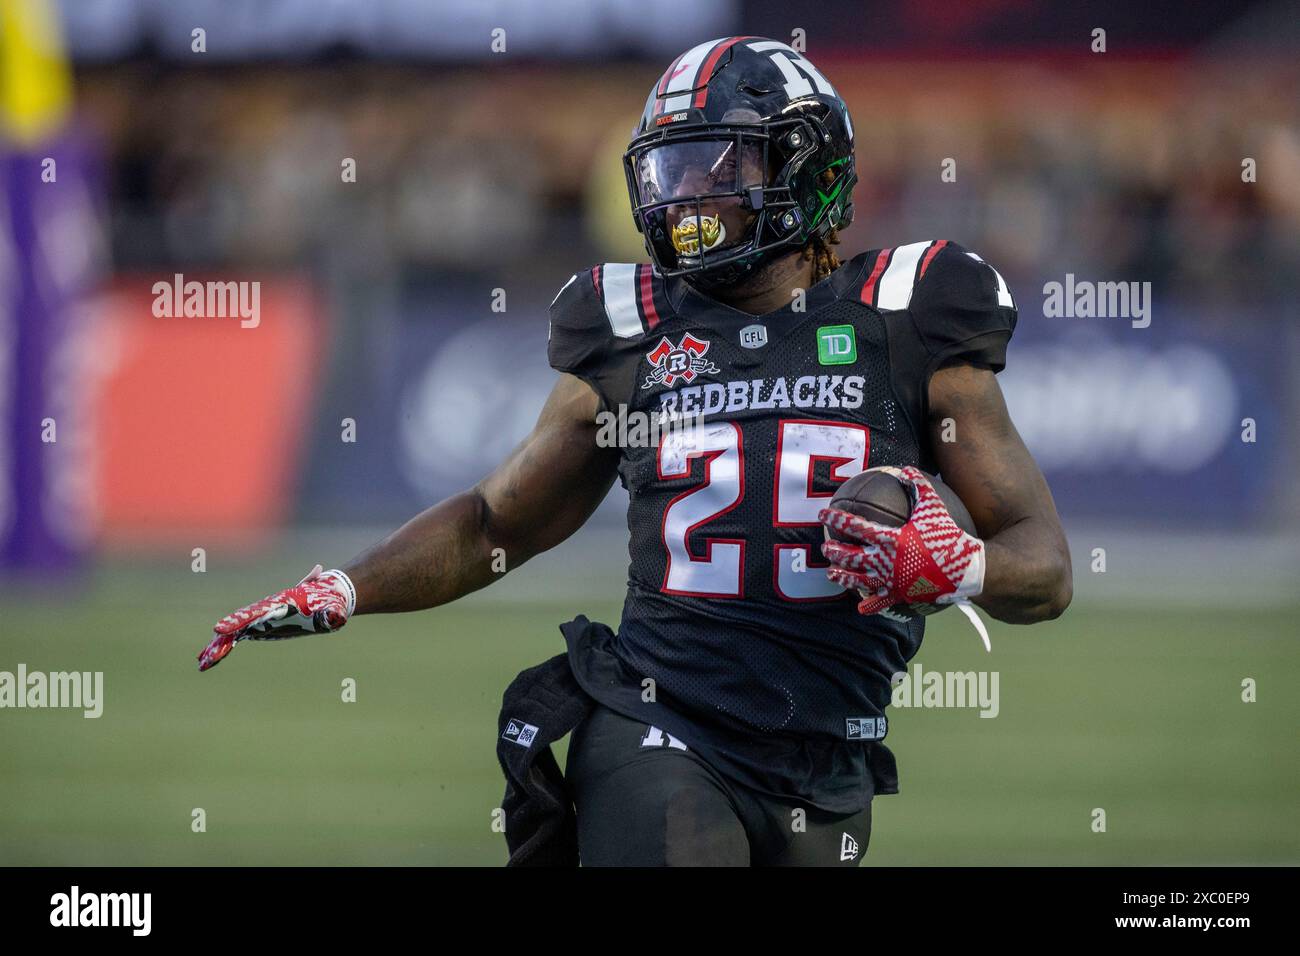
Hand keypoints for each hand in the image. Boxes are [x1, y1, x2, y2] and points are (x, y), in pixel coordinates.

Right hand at [197, 565, 355, 671]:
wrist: (329, 594)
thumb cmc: (328, 602)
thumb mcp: (331, 609)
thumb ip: (331, 612)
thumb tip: (336, 615)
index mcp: (278, 606)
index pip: (253, 613)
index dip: (236, 621)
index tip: (219, 629)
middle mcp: (266, 611)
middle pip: (238, 624)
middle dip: (221, 640)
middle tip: (204, 657)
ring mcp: (262, 619)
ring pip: (235, 633)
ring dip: (219, 647)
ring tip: (202, 663)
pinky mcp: (262, 627)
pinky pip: (239, 637)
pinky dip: (226, 646)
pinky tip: (212, 659)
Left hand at [819, 466, 984, 616]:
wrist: (965, 567)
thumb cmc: (948, 535)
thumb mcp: (933, 507)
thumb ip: (918, 486)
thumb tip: (906, 470)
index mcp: (890, 538)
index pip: (855, 526)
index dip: (837, 518)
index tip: (823, 513)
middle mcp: (885, 561)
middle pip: (850, 556)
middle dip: (834, 551)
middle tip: (825, 546)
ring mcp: (891, 581)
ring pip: (858, 581)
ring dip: (842, 577)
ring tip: (831, 574)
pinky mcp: (900, 595)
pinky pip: (881, 602)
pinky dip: (869, 605)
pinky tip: (860, 608)